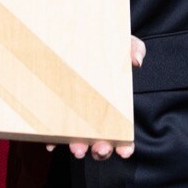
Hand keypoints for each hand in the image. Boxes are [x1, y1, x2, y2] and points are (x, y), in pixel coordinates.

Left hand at [53, 37, 146, 159]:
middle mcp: (93, 117)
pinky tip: (51, 142)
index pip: (121, 133)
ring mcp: (73, 117)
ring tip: (77, 148)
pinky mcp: (53, 112)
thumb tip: (136, 61)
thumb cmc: (102, 45)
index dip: (125, 145)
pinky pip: (52, 131)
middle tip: (100, 149)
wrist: (74, 36)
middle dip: (101, 149)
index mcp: (113, 107)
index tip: (125, 151)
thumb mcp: (120, 43)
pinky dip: (51, 139)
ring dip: (78, 146)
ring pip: (77, 139)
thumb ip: (132, 48)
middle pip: (100, 141)